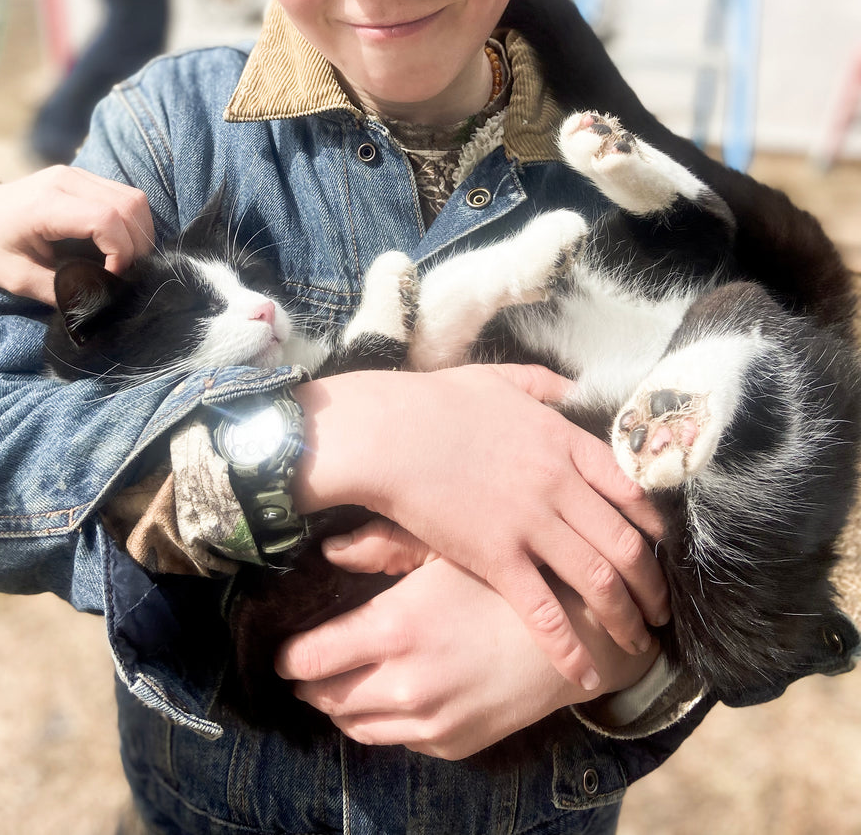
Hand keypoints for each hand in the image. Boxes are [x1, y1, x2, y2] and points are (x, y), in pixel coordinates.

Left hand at [0, 165, 152, 304]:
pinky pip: (121, 194)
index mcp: (46, 204)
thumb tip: (99, 301)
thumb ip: (60, 290)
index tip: (111, 279)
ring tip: (123, 262)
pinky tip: (117, 245)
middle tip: (124, 275)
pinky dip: (129, 221)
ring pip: (132, 197)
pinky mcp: (80, 176)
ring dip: (138, 232)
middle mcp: (66, 180)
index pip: (107, 219)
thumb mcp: (16, 279)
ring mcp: (75, 174)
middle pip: (129, 204)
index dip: (121, 252)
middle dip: (137, 245)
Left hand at [276, 541, 659, 759]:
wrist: (574, 633)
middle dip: (309, 683)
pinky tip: (388, 692)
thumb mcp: (440, 550)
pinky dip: (383, 721)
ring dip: (340, 706)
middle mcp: (406, 685)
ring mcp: (431, 722)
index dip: (289, 656)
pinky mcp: (453, 743)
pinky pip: (398, 739)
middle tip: (303, 664)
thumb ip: (378, 547)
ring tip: (338, 680)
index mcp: (394, 630)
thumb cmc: (501, 580)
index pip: (311, 659)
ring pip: (356, 727)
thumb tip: (327, 549)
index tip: (282, 649)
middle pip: (326, 699)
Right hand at [294, 364, 668, 690]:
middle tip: (661, 610)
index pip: (629, 489)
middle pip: (625, 544)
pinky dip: (570, 647)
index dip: (651, 526)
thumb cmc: (436, 402)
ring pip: (598, 582)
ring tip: (636, 643)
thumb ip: (543, 384)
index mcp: (564, 442)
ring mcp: (531, 523)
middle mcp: (559, 485)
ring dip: (624, 619)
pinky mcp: (497, 558)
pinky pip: (544, 611)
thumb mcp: (501, 379)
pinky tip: (584, 673)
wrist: (391, 433)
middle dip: (651, 585)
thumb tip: (571, 387)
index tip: (660, 549)